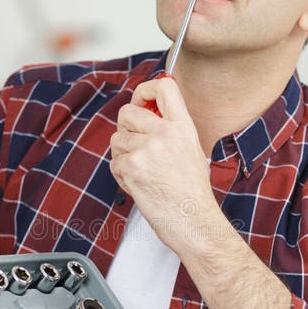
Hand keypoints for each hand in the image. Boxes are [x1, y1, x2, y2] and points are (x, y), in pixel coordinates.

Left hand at [110, 77, 217, 252]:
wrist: (193, 221)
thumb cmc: (192, 193)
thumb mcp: (191, 149)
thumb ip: (170, 128)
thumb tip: (145, 113)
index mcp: (183, 126)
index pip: (164, 86)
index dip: (145, 89)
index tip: (141, 101)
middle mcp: (165, 133)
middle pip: (127, 112)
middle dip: (126, 129)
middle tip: (138, 148)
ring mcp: (147, 149)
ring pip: (117, 139)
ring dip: (123, 155)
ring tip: (144, 172)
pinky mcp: (132, 167)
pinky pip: (114, 162)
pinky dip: (122, 175)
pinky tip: (140, 185)